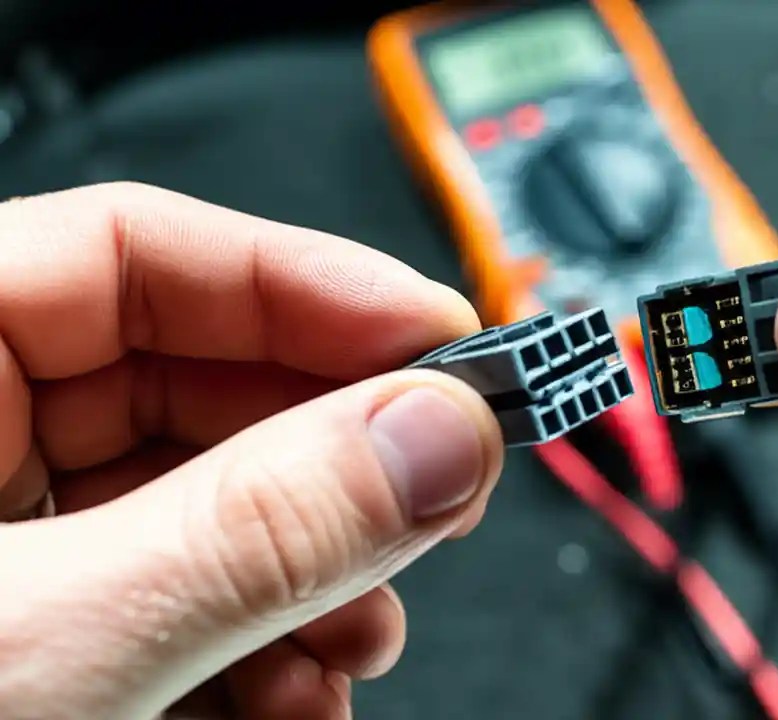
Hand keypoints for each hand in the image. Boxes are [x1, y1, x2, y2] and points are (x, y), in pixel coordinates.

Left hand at [0, 184, 503, 719]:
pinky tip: (296, 692)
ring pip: (208, 505)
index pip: (135, 251)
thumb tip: (434, 434)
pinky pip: (179, 597)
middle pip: (197, 386)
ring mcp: (3, 544)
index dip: (310, 283)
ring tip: (362, 635)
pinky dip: (261, 644)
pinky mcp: (41, 630)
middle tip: (442, 490)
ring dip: (317, 574)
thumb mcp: (56, 642)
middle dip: (336, 462)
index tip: (443, 342)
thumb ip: (255, 529)